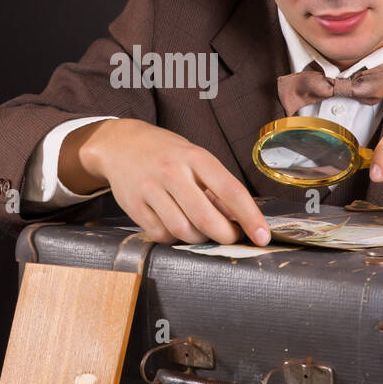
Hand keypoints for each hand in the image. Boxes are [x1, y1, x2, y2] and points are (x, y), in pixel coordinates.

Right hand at [64, 118, 271, 245]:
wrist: (120, 144)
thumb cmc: (166, 152)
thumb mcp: (195, 157)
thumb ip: (216, 185)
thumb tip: (241, 219)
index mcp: (196, 157)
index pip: (231, 191)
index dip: (251, 218)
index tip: (263, 236)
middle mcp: (172, 172)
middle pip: (206, 219)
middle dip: (225, 236)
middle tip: (231, 236)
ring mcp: (150, 189)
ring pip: (184, 231)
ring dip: (199, 239)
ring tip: (201, 228)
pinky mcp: (134, 206)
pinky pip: (162, 235)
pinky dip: (174, 238)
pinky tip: (176, 224)